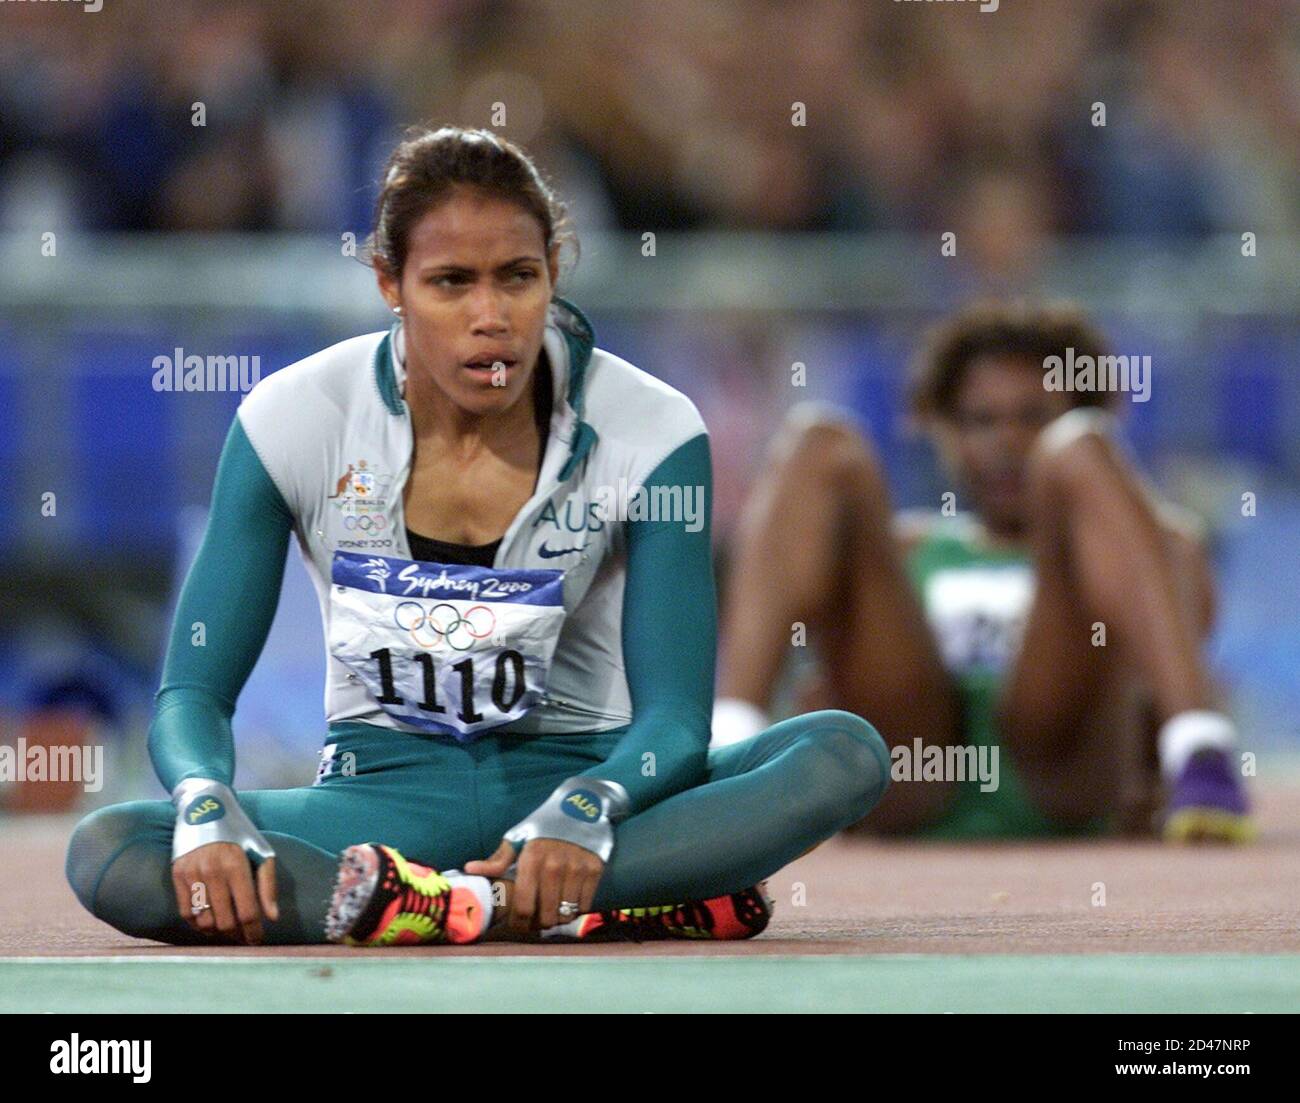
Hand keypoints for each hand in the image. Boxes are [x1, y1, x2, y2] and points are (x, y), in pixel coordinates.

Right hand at [172, 842, 277, 943]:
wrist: (206, 808)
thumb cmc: (240, 832)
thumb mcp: (261, 851)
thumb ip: (268, 885)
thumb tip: (272, 918)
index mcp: (236, 865)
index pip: (247, 912)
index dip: (254, 932)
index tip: (258, 941)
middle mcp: (212, 870)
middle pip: (225, 921)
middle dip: (237, 935)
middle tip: (244, 937)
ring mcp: (191, 873)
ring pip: (204, 921)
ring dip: (218, 933)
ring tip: (228, 932)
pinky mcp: (177, 875)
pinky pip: (186, 913)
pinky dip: (198, 925)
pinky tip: (209, 924)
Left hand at [466, 837, 602, 932]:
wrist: (582, 805)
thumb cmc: (545, 824)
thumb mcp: (519, 836)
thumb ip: (497, 859)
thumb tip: (469, 870)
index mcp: (531, 858)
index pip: (524, 907)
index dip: (520, 923)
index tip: (519, 925)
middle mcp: (555, 865)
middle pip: (547, 916)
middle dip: (540, 924)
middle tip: (537, 921)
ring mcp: (577, 868)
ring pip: (567, 914)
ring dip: (559, 919)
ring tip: (553, 913)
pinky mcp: (595, 870)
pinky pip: (585, 906)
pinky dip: (576, 910)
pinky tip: (570, 902)